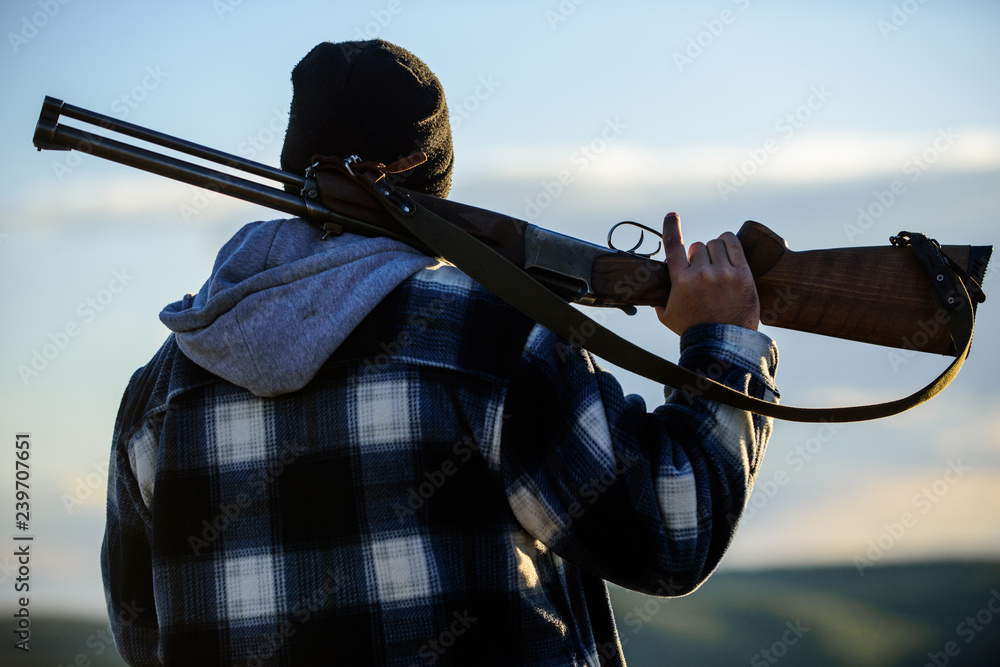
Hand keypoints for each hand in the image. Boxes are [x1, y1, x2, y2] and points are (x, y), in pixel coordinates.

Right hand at [654, 212, 759, 334]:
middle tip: (702, 270)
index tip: (671, 215)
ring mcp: (723, 273)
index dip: (671, 227)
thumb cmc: (693, 330)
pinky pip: (734, 245)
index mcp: (681, 281)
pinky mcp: (742, 275)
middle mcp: (701, 274)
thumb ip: (661, 296)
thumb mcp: (667, 315)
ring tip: (716, 263)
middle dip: (697, 256)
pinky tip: (727, 246)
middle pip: (697, 246)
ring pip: (715, 244)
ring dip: (713, 250)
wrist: (722, 344)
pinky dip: (729, 242)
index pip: (673, 246)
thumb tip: (657, 285)